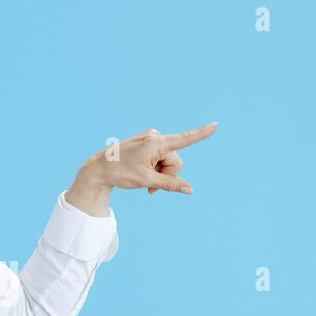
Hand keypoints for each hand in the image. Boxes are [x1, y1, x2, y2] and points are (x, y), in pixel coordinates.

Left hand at [77, 122, 218, 199]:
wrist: (100, 169)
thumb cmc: (121, 173)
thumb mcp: (147, 181)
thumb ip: (170, 184)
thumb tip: (190, 189)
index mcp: (156, 142)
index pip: (184, 139)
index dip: (201, 134)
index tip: (216, 125)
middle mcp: (155, 137)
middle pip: (175, 161)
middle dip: (167, 175)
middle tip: (151, 186)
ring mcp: (151, 139)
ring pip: (168, 162)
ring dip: (160, 174)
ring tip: (146, 182)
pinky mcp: (147, 143)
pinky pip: (160, 159)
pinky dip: (155, 169)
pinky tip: (145, 176)